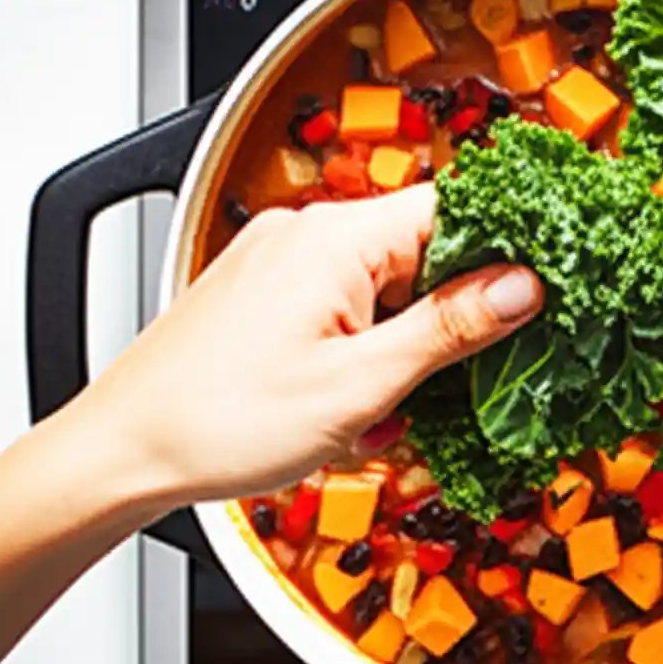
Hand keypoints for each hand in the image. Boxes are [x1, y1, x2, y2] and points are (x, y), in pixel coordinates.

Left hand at [75, 184, 542, 505]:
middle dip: (451, 316)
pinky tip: (354, 400)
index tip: (542, 296)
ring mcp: (282, 261)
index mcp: (334, 240)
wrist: (121, 452)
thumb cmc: (218, 421)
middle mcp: (306, 234)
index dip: (506, 252)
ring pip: (385, 284)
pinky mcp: (267, 292)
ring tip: (388, 404)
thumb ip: (449, 329)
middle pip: (422, 249)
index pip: (454, 210)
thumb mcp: (360, 384)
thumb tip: (523, 287)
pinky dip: (365, 346)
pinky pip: (344, 303)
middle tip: (464, 377)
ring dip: (405, 342)